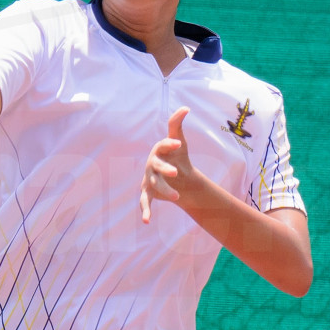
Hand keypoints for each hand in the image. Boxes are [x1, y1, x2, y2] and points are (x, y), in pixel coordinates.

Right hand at [140, 106, 195, 224]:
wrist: (175, 176)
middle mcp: (151, 165)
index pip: (162, 146)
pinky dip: (145, 211)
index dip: (169, 144)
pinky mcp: (149, 192)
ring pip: (154, 185)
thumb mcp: (178, 141)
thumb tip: (185, 107)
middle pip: (156, 167)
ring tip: (176, 196)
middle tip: (176, 172)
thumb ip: (177, 124)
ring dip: (164, 190)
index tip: (178, 143)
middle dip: (164, 169)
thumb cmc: (175, 155)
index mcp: (158, 151)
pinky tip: (146, 221)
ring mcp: (149, 179)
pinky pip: (144, 202)